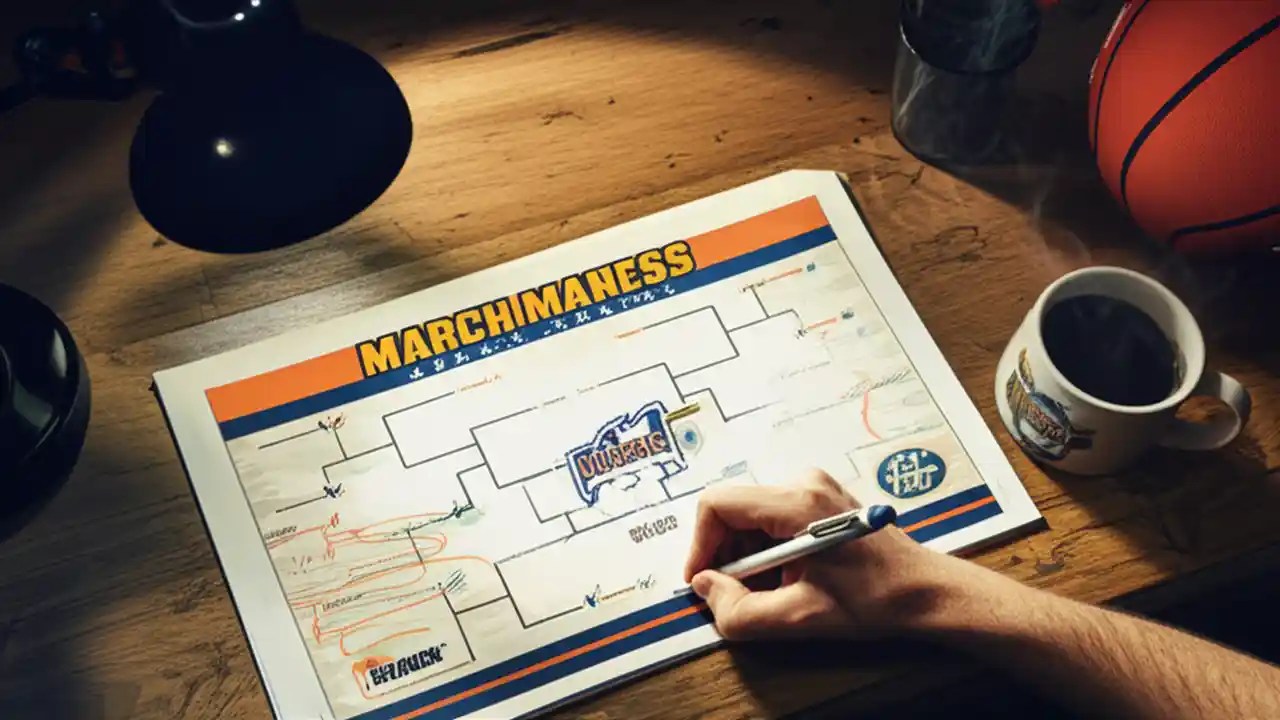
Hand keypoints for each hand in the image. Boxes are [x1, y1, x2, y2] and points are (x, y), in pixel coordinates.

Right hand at [684, 470, 995, 639]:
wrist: (927, 592)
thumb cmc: (876, 599)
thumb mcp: (801, 617)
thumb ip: (741, 611)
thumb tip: (706, 589)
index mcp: (797, 502)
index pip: (718, 504)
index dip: (700, 545)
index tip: (702, 580)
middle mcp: (803, 483)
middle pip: (734, 511)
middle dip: (727, 556)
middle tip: (739, 594)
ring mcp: (814, 488)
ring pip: (751, 517)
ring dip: (749, 557)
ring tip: (772, 590)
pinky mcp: (821, 499)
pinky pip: (773, 519)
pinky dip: (768, 551)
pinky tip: (788, 578)